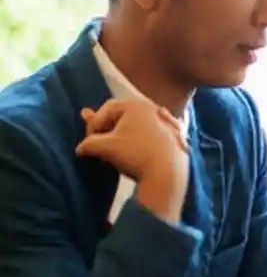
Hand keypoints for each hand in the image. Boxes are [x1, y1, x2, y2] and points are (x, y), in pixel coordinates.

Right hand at [76, 99, 188, 222]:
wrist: (168, 172)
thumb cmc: (134, 154)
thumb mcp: (105, 147)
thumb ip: (88, 144)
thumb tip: (80, 148)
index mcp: (135, 104)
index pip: (105, 110)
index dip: (93, 125)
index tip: (88, 142)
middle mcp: (153, 107)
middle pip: (123, 115)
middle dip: (108, 127)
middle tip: (98, 141)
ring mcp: (167, 121)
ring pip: (138, 125)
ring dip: (125, 134)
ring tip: (116, 146)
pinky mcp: (176, 136)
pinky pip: (153, 135)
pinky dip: (142, 140)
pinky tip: (138, 150)